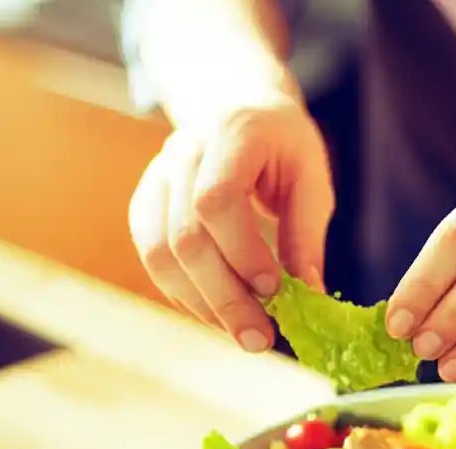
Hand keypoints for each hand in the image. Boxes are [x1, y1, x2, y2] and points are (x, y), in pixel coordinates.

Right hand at [129, 95, 333, 351]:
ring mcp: (156, 176)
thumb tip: (308, 295)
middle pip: (186, 236)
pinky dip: (184, 294)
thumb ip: (306, 233)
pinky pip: (153, 258)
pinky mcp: (144, 203)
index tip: (273, 290)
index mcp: (232, 132)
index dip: (241, 251)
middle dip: (224, 296)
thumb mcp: (311, 177)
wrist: (236, 104)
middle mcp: (183, 151)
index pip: (216, 199)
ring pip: (161, 254)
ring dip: (202, 304)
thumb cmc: (282, 144)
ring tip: (243, 334)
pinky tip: (217, 315)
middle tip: (260, 338)